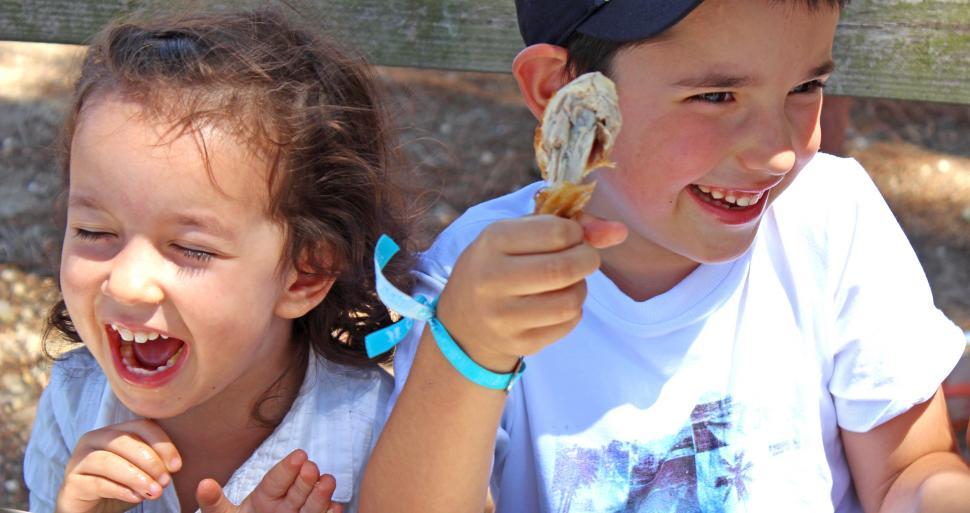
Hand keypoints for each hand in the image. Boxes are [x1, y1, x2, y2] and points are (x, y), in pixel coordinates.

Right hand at [56, 419, 181, 512]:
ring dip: (136, 476)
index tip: (177, 466)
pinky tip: (136, 497)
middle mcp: (94, 440)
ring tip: (154, 491)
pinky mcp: (71, 483)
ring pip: (108, 461)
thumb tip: (172, 466)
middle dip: (150, 461)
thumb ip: (154, 462)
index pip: (141, 426)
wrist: (91, 509)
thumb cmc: (119, 485)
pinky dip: (120, 490)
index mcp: (114, 431)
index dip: (162, 444)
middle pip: (124, 440)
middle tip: (165, 481)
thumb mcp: (141, 471)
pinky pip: (97, 483)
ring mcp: (79, 460)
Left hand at [197, 449, 342, 512]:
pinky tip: (335, 508)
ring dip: (321, 494)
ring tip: (328, 481)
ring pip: (311, 505)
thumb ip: (214, 502)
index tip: (299, 455)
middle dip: (305, 479)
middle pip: (296, 490)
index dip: (287, 469)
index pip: (276, 480)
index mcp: (264, 497)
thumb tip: (203, 484)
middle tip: (311, 467)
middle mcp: (285, 506)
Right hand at [436, 213, 626, 371]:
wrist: (463, 322)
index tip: (572, 237)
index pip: (557, 232)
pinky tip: (557, 304)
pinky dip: (573, 311)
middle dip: (588, 260)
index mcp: (492, 241)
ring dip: (581, 287)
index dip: (576, 233)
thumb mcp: (520, 235)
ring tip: (569, 282)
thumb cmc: (499, 265)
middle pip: (565, 269)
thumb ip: (571, 225)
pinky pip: (568, 324)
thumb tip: (620, 231)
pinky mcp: (519, 343)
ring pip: (571, 301)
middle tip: (584, 258)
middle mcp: (492, 279)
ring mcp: (503, 316)